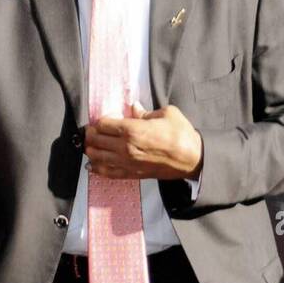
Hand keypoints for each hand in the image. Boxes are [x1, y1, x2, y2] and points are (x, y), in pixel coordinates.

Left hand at [85, 103, 202, 180]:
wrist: (192, 159)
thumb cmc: (181, 135)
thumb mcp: (166, 113)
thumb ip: (145, 112)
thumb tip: (134, 108)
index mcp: (132, 130)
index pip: (103, 124)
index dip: (100, 121)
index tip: (103, 119)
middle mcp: (125, 148)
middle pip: (96, 141)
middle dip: (91, 134)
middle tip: (93, 131)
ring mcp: (127, 163)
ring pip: (97, 157)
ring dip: (91, 150)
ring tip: (92, 145)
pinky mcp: (131, 174)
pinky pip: (107, 173)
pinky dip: (97, 168)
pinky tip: (92, 165)